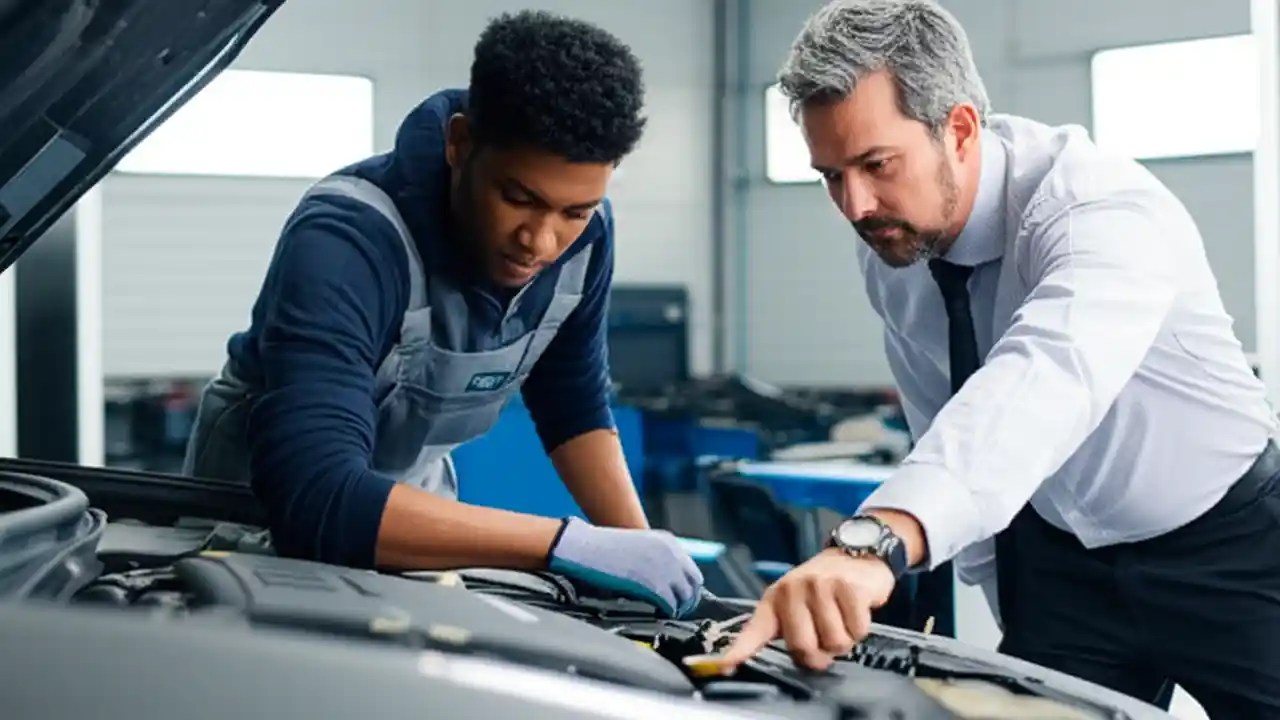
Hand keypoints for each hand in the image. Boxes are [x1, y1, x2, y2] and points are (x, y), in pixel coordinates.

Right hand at [547, 517, 704, 616]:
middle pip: (694, 586)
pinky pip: (671, 605)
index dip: (687, 588)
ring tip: (665, 615)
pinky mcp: (654, 584)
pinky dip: (667, 612)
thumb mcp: (639, 545)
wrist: (585, 546)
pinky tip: (657, 614)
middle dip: (686, 600)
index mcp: (669, 542)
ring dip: (678, 608)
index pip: (693, 572)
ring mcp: (665, 568)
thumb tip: (669, 584)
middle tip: (675, 611)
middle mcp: (672, 553)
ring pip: (686, 597)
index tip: (679, 599)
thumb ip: (657, 559)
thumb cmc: (606, 548)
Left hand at [721, 548, 894, 670]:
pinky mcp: (847, 586)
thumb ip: (788, 632)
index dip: (739, 651)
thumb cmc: (824, 589)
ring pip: (834, 642)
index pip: (754, 631)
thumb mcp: (796, 605)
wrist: (856, 555)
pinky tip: (855, 611)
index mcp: (774, 600)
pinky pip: (856, 630)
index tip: (723, 667)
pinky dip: (860, 628)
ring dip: (844, 639)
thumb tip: (787, 661)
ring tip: (841, 619)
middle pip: (803, 647)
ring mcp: (820, 586)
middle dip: (820, 654)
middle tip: (825, 637)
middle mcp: (792, 590)